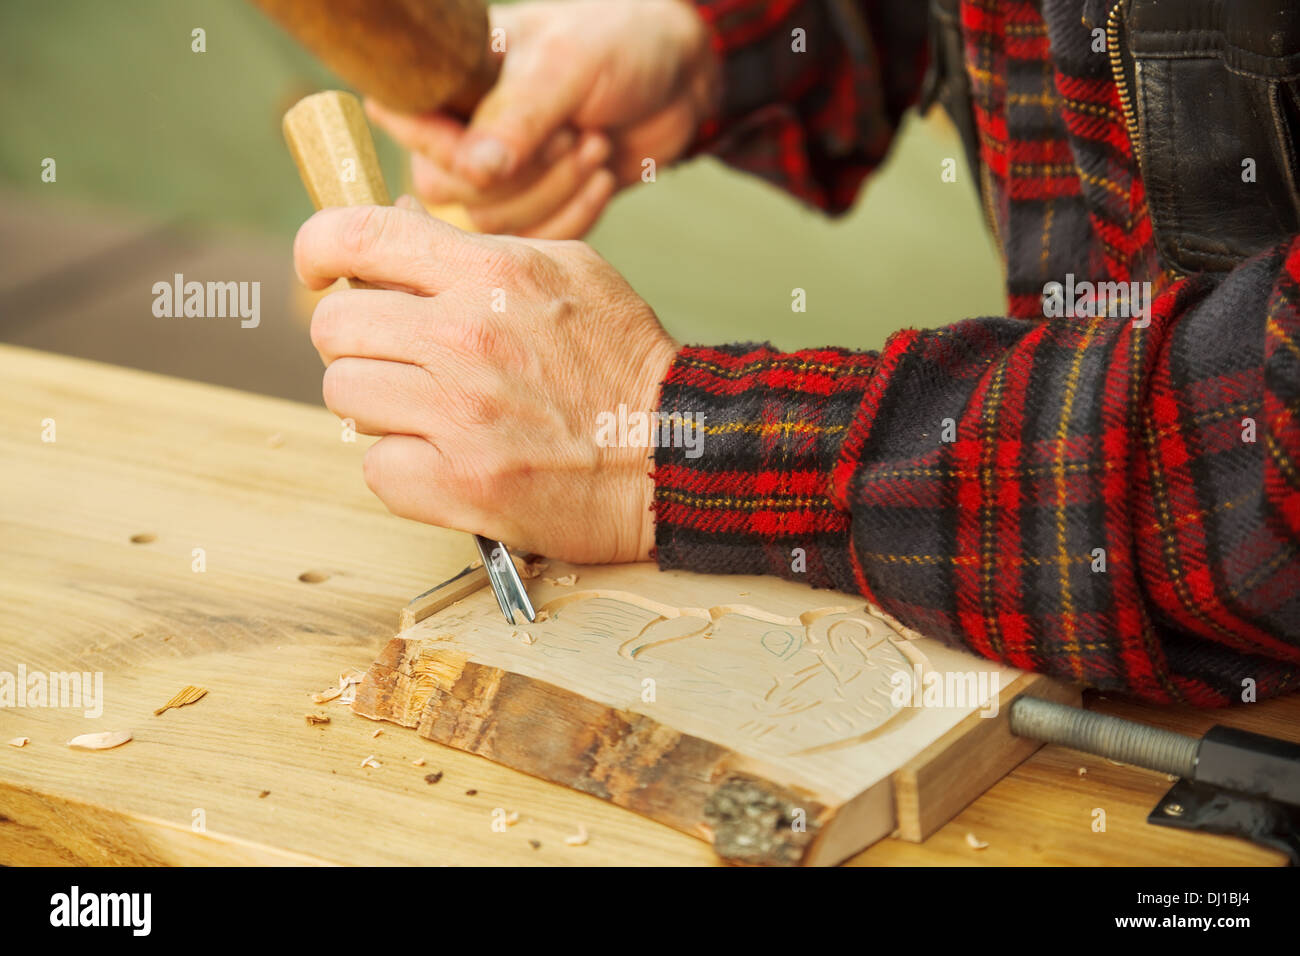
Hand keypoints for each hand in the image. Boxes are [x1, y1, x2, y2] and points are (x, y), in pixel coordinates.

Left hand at [293, 199, 679, 562]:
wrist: (676, 454)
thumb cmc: (623, 360)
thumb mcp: (568, 268)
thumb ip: (478, 249)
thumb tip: (399, 229)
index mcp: (488, 274)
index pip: (354, 235)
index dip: (317, 248)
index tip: (323, 269)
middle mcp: (464, 340)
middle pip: (333, 326)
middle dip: (358, 340)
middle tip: (400, 356)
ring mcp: (458, 417)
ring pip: (345, 396)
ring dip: (379, 404)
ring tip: (432, 410)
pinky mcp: (458, 485)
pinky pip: (376, 467)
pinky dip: (403, 466)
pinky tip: (448, 457)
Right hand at [365, 0, 718, 237]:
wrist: (678, 78)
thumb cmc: (615, 45)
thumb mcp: (566, 65)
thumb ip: (516, 117)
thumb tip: (473, 172)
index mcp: (449, 75)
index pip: (401, 121)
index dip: (444, 147)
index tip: (504, 145)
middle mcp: (459, 129)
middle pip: (449, 191)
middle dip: (523, 173)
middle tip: (571, 134)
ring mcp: (496, 175)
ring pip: (493, 223)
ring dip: (556, 191)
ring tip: (594, 145)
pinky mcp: (534, 209)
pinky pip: (531, 243)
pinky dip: (575, 216)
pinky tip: (602, 176)